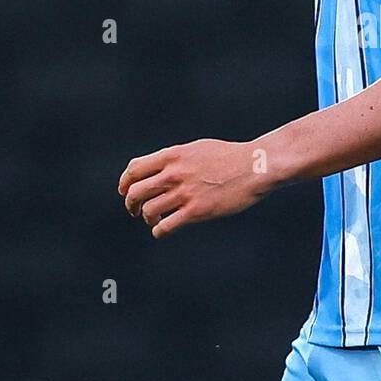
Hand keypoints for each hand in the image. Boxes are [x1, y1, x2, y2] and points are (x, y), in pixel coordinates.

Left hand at [118, 138, 270, 238]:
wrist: (255, 166)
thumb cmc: (229, 157)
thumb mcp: (197, 149)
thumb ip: (176, 159)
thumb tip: (160, 169)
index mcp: (172, 156)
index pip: (134, 169)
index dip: (125, 183)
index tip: (125, 192)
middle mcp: (174, 173)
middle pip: (136, 191)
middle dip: (131, 204)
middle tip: (135, 211)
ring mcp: (184, 192)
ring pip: (149, 210)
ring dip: (148, 218)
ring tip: (155, 220)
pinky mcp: (196, 211)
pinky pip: (165, 226)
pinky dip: (159, 231)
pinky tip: (162, 231)